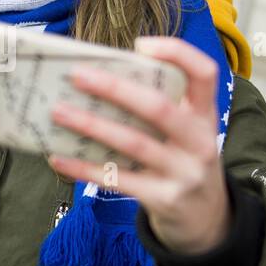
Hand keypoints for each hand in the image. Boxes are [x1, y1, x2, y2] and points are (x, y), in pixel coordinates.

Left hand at [47, 36, 230, 256]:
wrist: (207, 220)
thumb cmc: (185, 161)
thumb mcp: (188, 132)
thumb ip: (161, 107)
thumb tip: (101, 78)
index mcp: (206, 115)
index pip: (204, 74)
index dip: (177, 53)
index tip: (140, 45)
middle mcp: (199, 142)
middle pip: (158, 108)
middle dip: (115, 89)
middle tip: (78, 75)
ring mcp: (183, 173)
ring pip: (132, 143)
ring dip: (92, 125)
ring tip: (59, 112)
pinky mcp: (163, 199)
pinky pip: (116, 179)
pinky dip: (84, 168)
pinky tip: (58, 158)